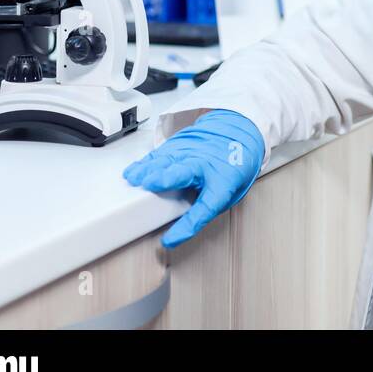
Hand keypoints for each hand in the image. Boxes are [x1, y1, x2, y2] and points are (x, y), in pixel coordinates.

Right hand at [123, 109, 265, 247]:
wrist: (239, 132)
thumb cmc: (233, 166)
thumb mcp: (229, 192)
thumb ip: (206, 208)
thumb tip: (179, 229)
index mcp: (221, 184)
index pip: (205, 208)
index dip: (186, 226)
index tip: (169, 239)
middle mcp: (204, 166)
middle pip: (182, 173)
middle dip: (166, 178)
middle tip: (149, 185)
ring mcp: (190, 152)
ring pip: (167, 160)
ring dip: (149, 170)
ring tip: (134, 179)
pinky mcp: (178, 145)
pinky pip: (159, 154)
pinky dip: (145, 162)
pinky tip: (133, 170)